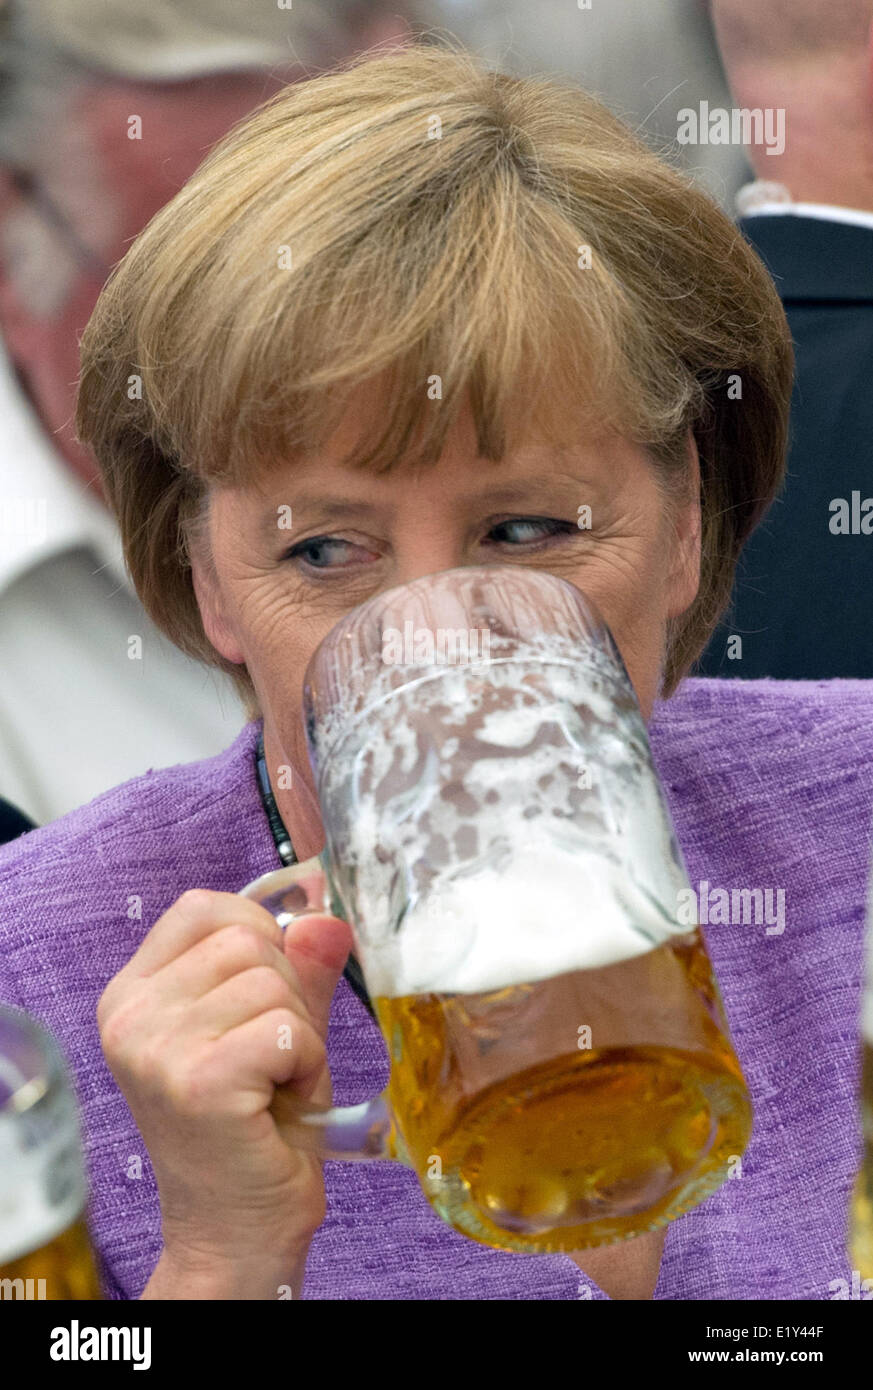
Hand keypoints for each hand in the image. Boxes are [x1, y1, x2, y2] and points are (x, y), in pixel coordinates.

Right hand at [97, 883, 351, 1297]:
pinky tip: (283, 1102)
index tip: (267, 994)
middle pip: (248, 938)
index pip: (203, 907)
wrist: (237, 1230)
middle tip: (272, 1059)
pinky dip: (307, 1064)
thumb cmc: (253, 1126)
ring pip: (273, 981)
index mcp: (132, 993)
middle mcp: (129, 1016)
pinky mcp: (198, 1082)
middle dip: (288, 993)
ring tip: (275, 1084)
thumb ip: (298, 969)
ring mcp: (157, 1048)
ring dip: (300, 1034)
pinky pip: (287, 1030)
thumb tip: (327, 914)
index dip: (260, 934)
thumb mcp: (273, 1027)